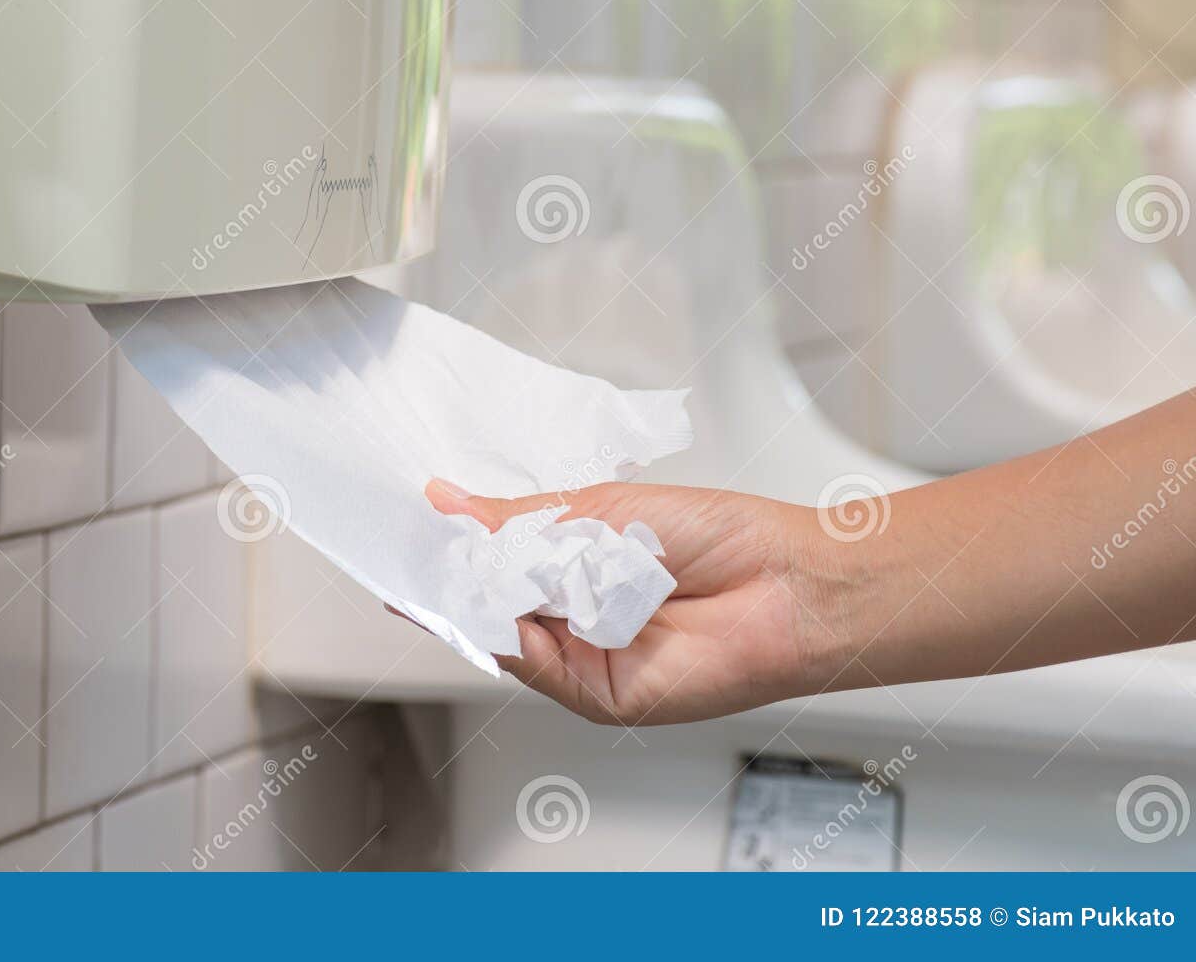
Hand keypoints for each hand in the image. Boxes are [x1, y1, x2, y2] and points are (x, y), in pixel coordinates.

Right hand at [424, 478, 842, 724]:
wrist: (786, 583)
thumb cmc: (716, 538)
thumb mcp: (599, 511)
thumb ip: (518, 522)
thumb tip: (449, 500)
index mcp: (572, 569)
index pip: (491, 565)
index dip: (449, 551)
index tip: (409, 530)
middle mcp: (572, 619)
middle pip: (489, 605)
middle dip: (451, 578)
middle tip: (416, 546)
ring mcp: (581, 659)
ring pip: (504, 637)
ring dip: (478, 603)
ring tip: (460, 562)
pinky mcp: (596, 695)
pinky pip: (536, 667)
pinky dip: (511, 636)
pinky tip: (503, 602)